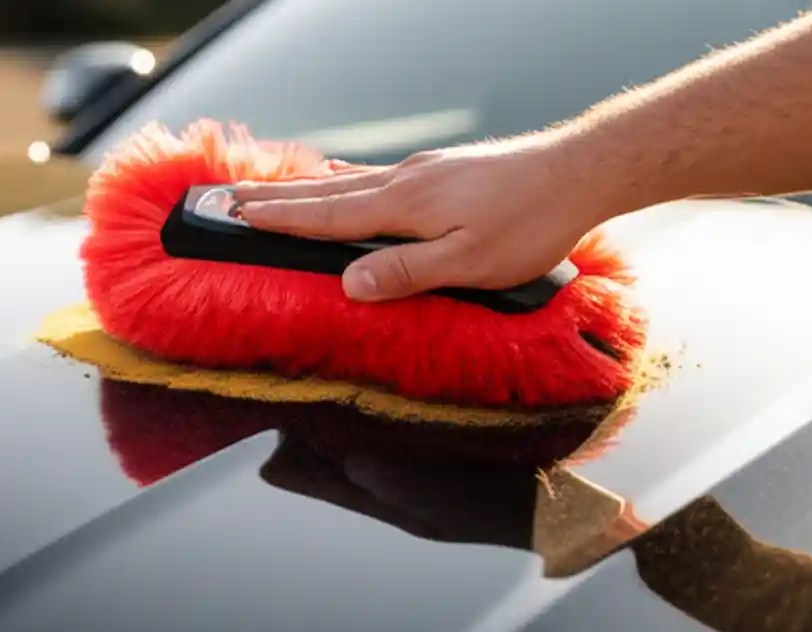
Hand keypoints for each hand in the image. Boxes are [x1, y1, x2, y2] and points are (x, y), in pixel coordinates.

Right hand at [232, 132, 611, 301]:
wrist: (577, 172)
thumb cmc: (529, 224)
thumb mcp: (468, 262)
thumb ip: (405, 272)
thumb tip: (348, 283)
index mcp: (405, 206)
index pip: (328, 215)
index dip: (282, 220)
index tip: (238, 216)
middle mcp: (408, 180)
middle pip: (329, 190)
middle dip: (279, 198)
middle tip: (234, 199)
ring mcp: (426, 170)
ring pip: (352, 178)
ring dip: (307, 187)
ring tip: (274, 190)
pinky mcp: (444, 169)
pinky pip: (378, 174)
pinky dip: (347, 178)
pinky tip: (345, 176)